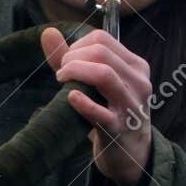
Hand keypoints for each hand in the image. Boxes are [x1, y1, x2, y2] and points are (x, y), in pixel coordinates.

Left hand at [40, 26, 152, 185]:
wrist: (130, 153)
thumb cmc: (109, 112)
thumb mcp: (97, 83)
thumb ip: (71, 58)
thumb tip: (47, 31)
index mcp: (135, 66)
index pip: (103, 39)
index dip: (77, 46)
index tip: (66, 61)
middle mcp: (138, 81)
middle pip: (101, 53)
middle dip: (72, 58)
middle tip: (61, 73)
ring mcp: (131, 105)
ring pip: (104, 74)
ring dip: (75, 72)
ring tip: (62, 80)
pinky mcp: (119, 129)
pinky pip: (101, 112)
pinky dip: (82, 103)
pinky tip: (70, 98)